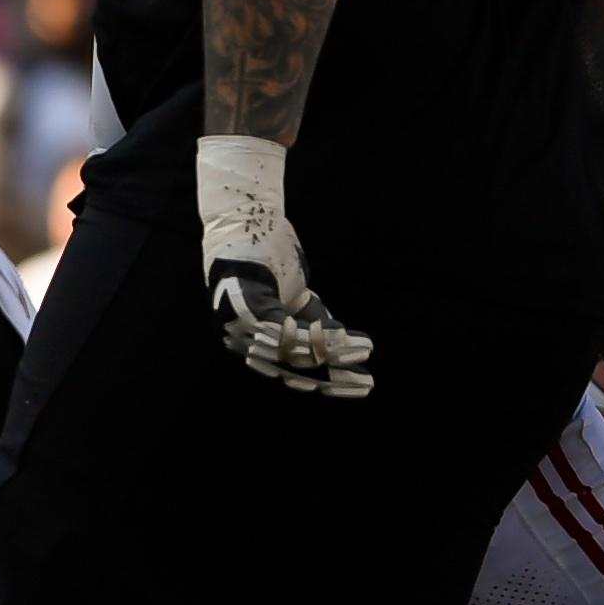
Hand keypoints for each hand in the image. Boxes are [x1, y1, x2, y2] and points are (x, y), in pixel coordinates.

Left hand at [195, 135, 371, 397]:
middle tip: (367, 382)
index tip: (362, 386)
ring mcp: (236, 323)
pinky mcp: (239, 302)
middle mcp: (242, 339)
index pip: (294, 372)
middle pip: (293, 369)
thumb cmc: (270, 255)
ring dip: (327, 351)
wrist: (248, 217)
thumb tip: (347, 346)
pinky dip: (305, 332)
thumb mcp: (299, 295)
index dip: (330, 381)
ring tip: (359, 352)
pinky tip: (331, 336)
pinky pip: (277, 326)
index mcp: (255, 341)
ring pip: (287, 350)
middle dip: (333, 375)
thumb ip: (315, 320)